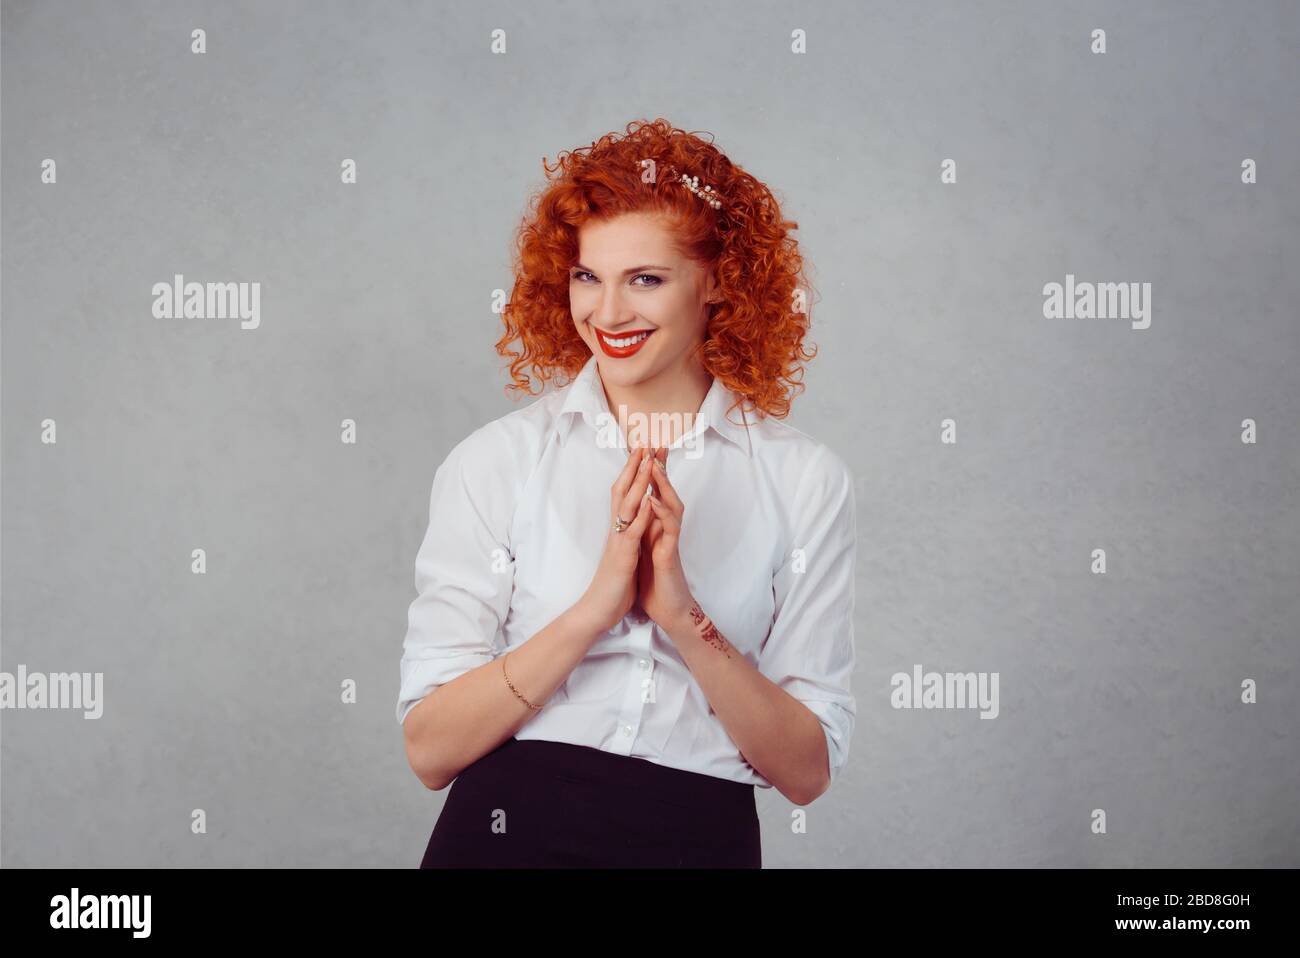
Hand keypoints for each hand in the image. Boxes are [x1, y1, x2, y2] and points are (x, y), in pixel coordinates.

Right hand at [575, 445, 655, 633]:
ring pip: (627, 505)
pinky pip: (632, 532)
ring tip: (647, 459)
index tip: (643, 452)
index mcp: (618, 530)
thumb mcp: (624, 556)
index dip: (633, 473)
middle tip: (643, 442)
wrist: (598, 611)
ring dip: (638, 481)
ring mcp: (618, 541)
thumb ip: (628, 538)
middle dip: (634, 466)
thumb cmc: (613, 586)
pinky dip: (641, 514)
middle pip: (622, 491)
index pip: (625, 494)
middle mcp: (616, 530)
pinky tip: (649, 499)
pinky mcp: (622, 556)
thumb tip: (634, 525)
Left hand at [637, 447, 695, 632]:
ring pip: (672, 506)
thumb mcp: (643, 553)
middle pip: (666, 493)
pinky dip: (661, 513)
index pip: (654, 495)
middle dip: (661, 470)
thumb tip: (634, 520)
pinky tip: (654, 499)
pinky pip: (669, 530)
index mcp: (654, 529)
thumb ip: (642, 534)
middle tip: (657, 445)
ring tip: (655, 465)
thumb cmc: (655, 585)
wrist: (668, 612)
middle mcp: (664, 531)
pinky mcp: (670, 555)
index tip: (646, 450)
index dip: (651, 474)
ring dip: (663, 485)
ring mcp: (669, 541)